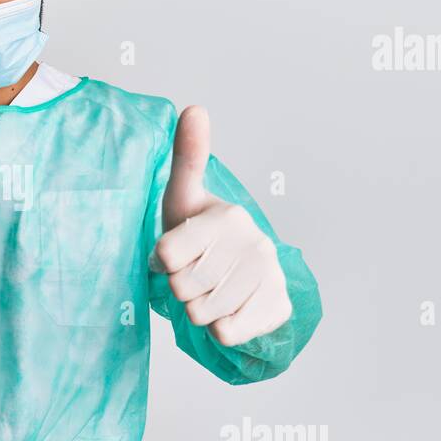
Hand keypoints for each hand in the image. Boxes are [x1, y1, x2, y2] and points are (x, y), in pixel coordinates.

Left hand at [150, 106, 291, 346]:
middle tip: (192, 276)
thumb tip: (194, 108)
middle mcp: (254, 244)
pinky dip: (219, 328)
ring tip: (208, 292)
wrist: (246, 279)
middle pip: (181, 287)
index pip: (164, 256)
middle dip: (179, 288)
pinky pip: (227, 332)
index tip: (175, 254)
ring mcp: (270, 277)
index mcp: (227, 217)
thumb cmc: (203, 237)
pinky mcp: (278, 308)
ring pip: (202, 312)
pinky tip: (227, 311)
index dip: (161, 263)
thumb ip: (187, 158)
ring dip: (197, 310)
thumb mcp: (184, 199)